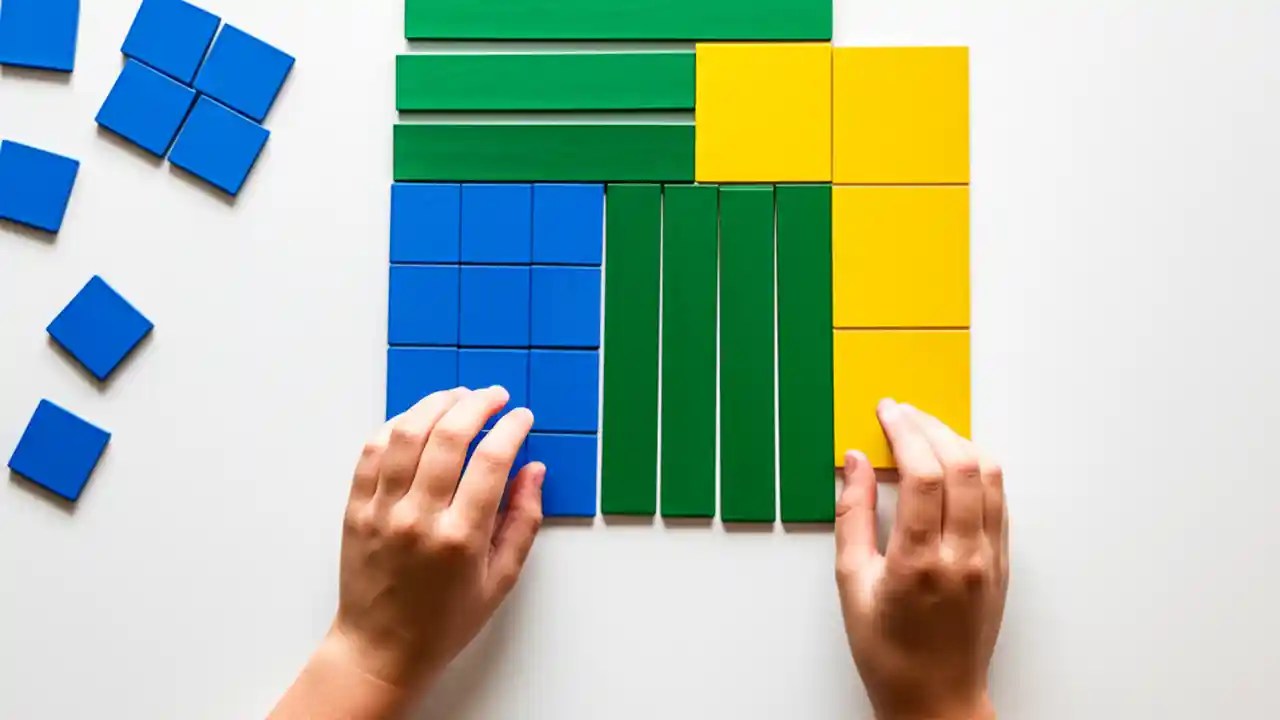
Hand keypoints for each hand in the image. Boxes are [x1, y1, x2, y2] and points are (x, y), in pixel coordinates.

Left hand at [270, 387, 544, 718]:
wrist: (382, 648)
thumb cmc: (445, 620)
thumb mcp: (501, 579)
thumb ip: (523, 521)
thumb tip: (534, 470)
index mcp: (461, 538)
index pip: (491, 461)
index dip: (511, 428)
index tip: (522, 417)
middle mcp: (419, 518)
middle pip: (449, 436)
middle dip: (478, 404)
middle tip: (495, 396)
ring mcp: (382, 511)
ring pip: (407, 433)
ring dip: (436, 404)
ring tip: (458, 396)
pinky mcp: (355, 509)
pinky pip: (372, 451)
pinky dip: (396, 425)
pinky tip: (417, 419)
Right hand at [835, 400, 1007, 719]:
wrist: (935, 697)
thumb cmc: (887, 650)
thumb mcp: (851, 583)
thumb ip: (852, 516)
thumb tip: (854, 463)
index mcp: (920, 562)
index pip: (922, 473)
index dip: (904, 431)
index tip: (886, 411)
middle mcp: (964, 555)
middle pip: (962, 464)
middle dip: (930, 426)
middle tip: (903, 413)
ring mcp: (990, 558)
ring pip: (990, 476)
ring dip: (959, 442)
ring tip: (928, 431)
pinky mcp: (1004, 562)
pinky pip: (999, 500)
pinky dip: (978, 470)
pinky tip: (953, 464)